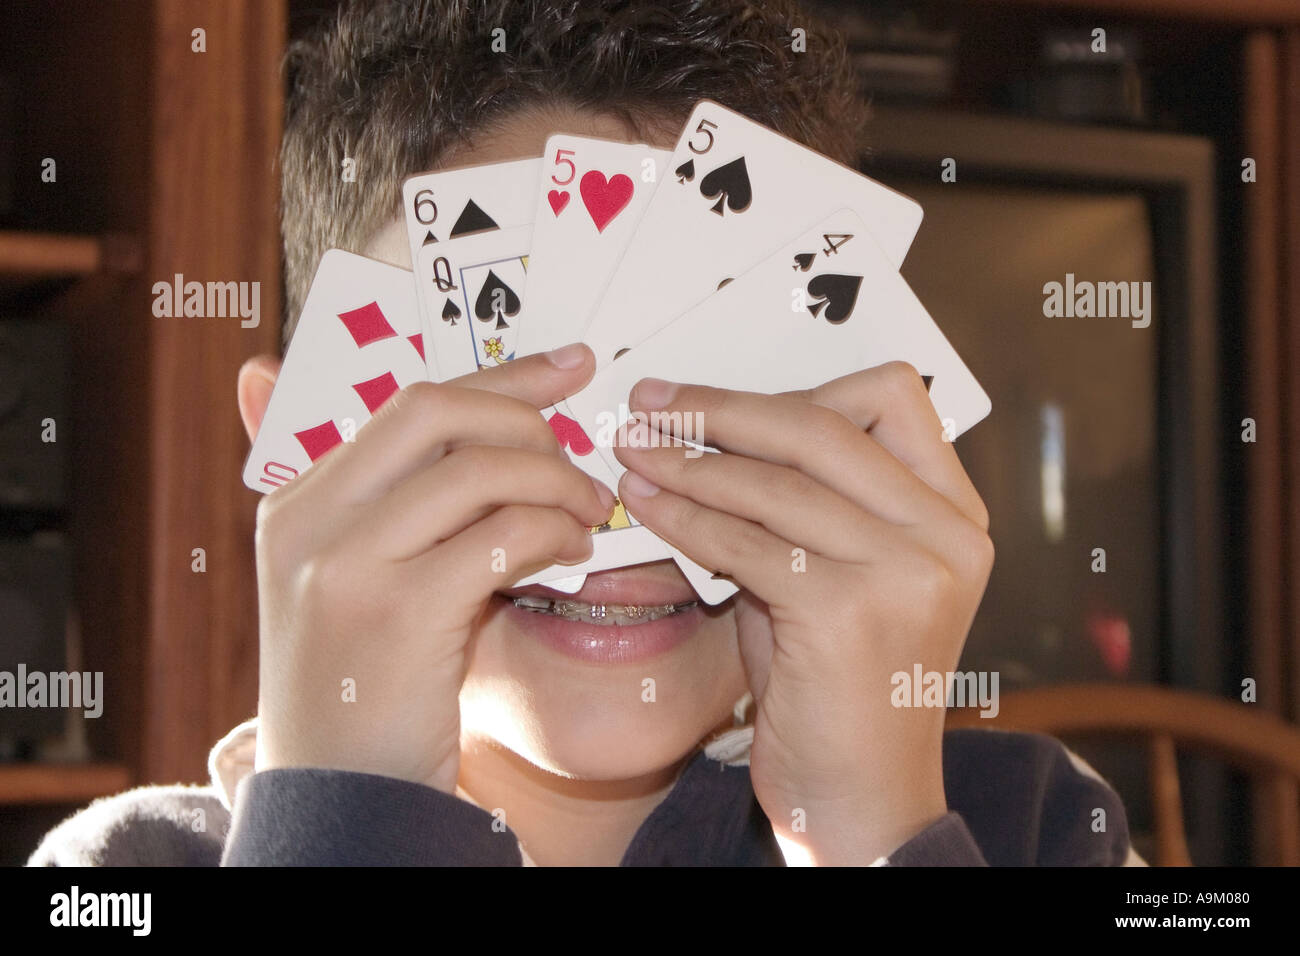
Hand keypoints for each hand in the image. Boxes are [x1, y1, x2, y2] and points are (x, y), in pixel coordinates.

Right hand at [252, 345, 613, 792]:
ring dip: (554, 482)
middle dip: (528, 417)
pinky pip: (502, 535)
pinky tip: (572, 555)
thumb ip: (397, 505)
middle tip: (581, 456)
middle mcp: (309, 519)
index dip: (500, 378)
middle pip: (435, 411)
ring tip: (587, 515)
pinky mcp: (396, 613)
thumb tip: (458, 421)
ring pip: (478, 470)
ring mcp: (344, 564)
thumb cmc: (368, 684)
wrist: (342, 795)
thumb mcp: (360, 582)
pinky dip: (553, 533)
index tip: (570, 367)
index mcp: (298, 501)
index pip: (407, 402)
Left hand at [612, 362, 993, 863]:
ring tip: (635, 453)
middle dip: (720, 410)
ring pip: (774, 481)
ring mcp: (906, 573)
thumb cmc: (837, 684)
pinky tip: (647, 506)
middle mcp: (946, 535)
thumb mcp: (839, 573)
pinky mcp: (850, 614)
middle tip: (653, 403)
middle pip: (822, 426)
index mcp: (954, 513)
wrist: (859, 797)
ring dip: (688, 461)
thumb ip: (807, 500)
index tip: (716, 395)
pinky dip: (684, 518)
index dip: (794, 387)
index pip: (888, 396)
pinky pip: (744, 541)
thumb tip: (717, 424)